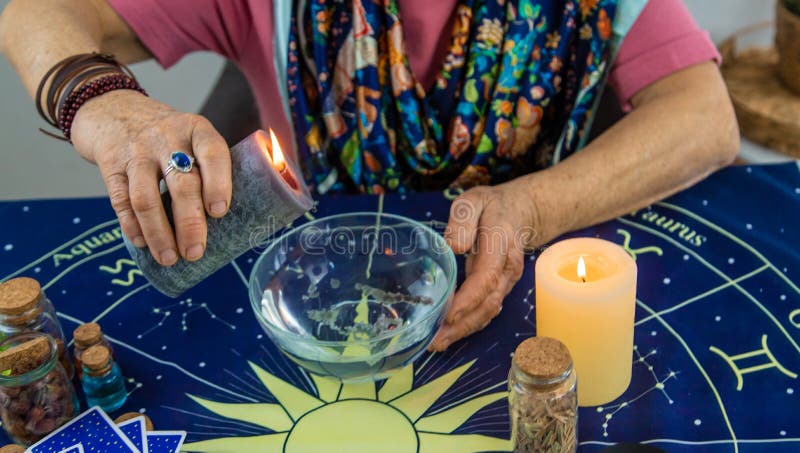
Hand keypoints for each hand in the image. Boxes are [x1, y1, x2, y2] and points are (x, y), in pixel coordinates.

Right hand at [71, 90, 231, 265]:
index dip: (218, 183)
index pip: (213, 153)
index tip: (220, 212)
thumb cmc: (166, 134)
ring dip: (159, 233)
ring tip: (169, 258)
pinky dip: (131, 225)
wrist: (111, 107)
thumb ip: (211, 166)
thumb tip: (238, 216)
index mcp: (196, 130)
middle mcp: (167, 138)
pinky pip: (120, 200)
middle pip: (182, 183)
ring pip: (147, 197)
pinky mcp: (110, 164)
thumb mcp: (191, 135)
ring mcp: (136, 151)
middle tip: (195, 252)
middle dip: (190, 223)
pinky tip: (142, 243)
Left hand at [430, 179, 539, 350]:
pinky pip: (486, 309)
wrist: (520, 212)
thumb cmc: (491, 207)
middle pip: (487, 302)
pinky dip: (469, 324)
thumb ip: (462, 220)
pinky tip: (449, 333)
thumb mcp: (473, 201)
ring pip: (488, 311)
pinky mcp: (500, 288)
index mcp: (500, 245)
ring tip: (437, 343)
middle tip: (434, 340)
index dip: (468, 299)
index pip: (486, 278)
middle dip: (462, 324)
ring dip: (464, 329)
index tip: (447, 315)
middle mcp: (508, 269)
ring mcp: (507, 281)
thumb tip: (455, 245)